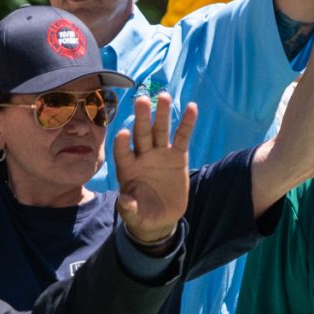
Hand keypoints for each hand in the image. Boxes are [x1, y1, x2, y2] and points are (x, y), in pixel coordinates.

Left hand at [111, 92, 197, 248]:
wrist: (160, 217)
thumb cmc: (142, 214)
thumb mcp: (134, 215)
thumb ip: (128, 208)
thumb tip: (123, 201)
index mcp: (127, 168)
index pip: (122, 152)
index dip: (122, 144)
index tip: (123, 134)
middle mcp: (142, 156)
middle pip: (141, 134)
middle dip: (141, 118)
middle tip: (141, 100)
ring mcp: (160, 154)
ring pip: (160, 131)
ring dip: (162, 115)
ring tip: (164, 96)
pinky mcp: (177, 156)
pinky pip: (182, 138)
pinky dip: (187, 123)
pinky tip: (192, 107)